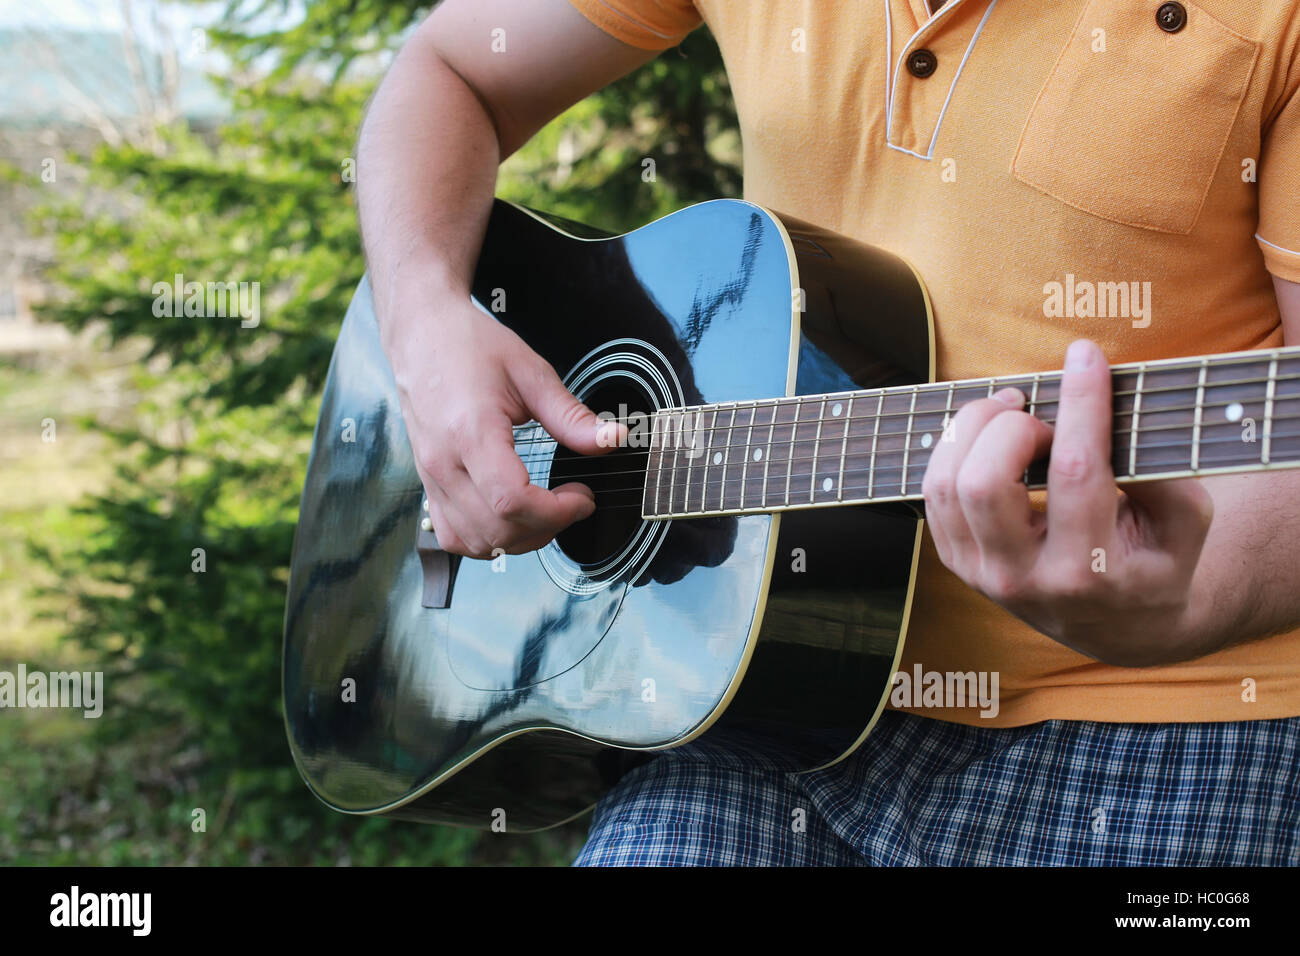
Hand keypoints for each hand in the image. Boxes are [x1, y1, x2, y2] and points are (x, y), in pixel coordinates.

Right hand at [387, 290, 622, 558]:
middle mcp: (444, 463)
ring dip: (519, 539)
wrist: (422, 334)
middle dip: (545, 528)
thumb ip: (571, 415)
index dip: (556, 512)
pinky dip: (485, 540)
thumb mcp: (531, 373)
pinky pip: (452, 535)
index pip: (512, 501)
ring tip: (545, 511)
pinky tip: (510, 519)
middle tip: (572, 502)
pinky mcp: (426, 483)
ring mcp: (430, 477)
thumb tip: (612, 440)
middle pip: (496, 529)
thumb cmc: (469, 346)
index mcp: (471, 433)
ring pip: (474, 541)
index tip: (582, 497)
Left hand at [920, 339, 1215, 665]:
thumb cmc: (1155, 562)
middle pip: (984, 482)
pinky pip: (933, 494)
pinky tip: (989, 438)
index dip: (1080, 404)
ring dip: (973, 430)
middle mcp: (1024, 580)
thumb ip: (1163, 474)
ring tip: (1012, 414)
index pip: (1075, 473)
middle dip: (1012, 426)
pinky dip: (954, 451)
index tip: (1085, 355)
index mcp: (1089, 574)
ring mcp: (981, 575)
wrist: (1118, 627)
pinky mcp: (957, 562)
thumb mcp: (1185, 525)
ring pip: (945, 486)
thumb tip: (1112, 411)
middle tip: (1041, 416)